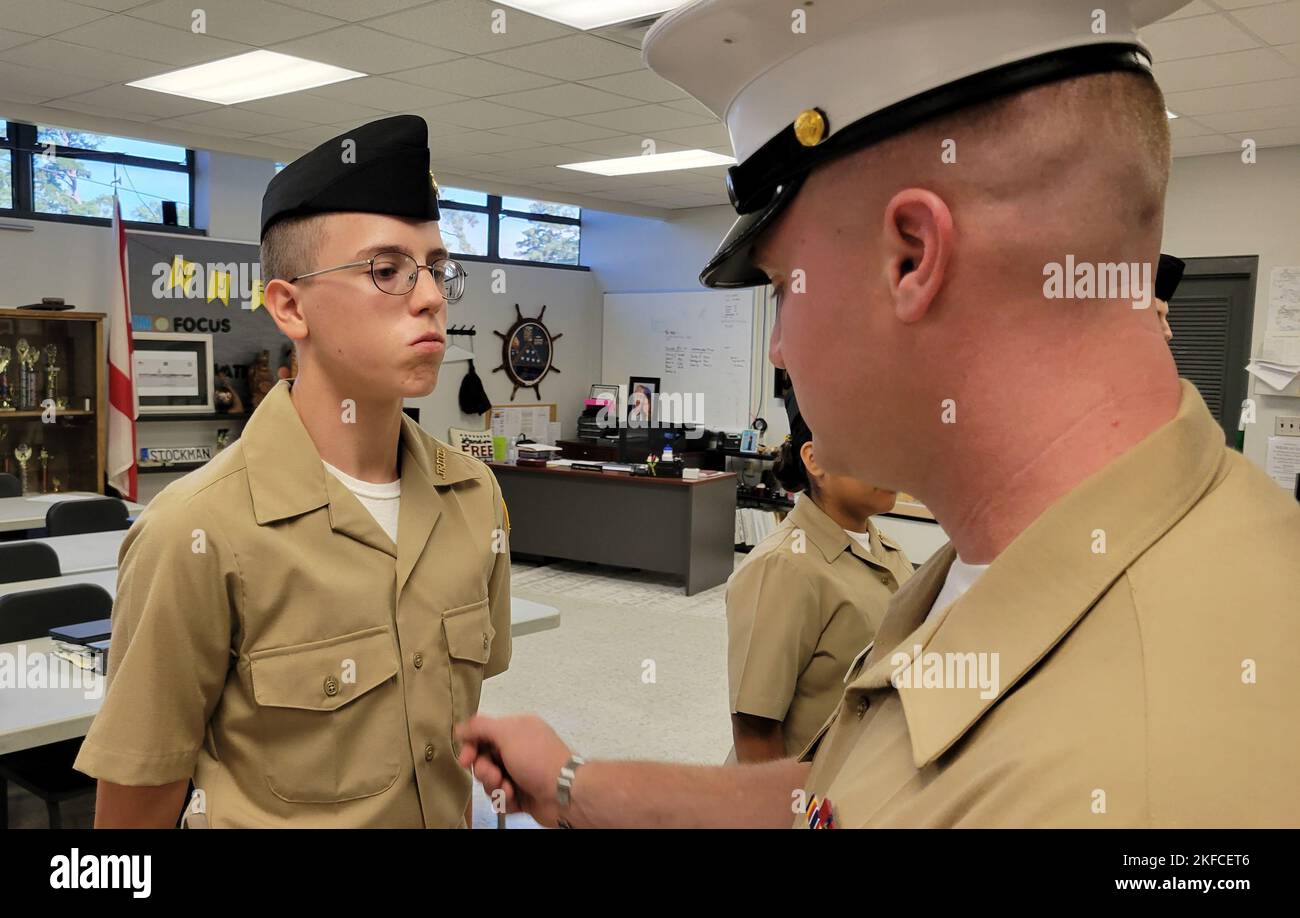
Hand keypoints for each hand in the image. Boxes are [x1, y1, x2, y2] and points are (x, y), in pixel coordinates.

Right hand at [455, 714, 572, 826]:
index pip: (483, 734)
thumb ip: (480, 727)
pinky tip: (515, 799)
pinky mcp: (521, 796)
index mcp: (516, 730)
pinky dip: (505, 800)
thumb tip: (460, 727)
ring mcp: (519, 774)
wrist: (564, 793)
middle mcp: (517, 750)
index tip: (466, 760)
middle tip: (495, 775)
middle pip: (483, 760)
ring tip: (509, 789)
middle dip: (485, 771)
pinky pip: (500, 799)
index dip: (471, 747)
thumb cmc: (536, 759)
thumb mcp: (508, 733)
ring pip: (490, 782)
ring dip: (495, 787)